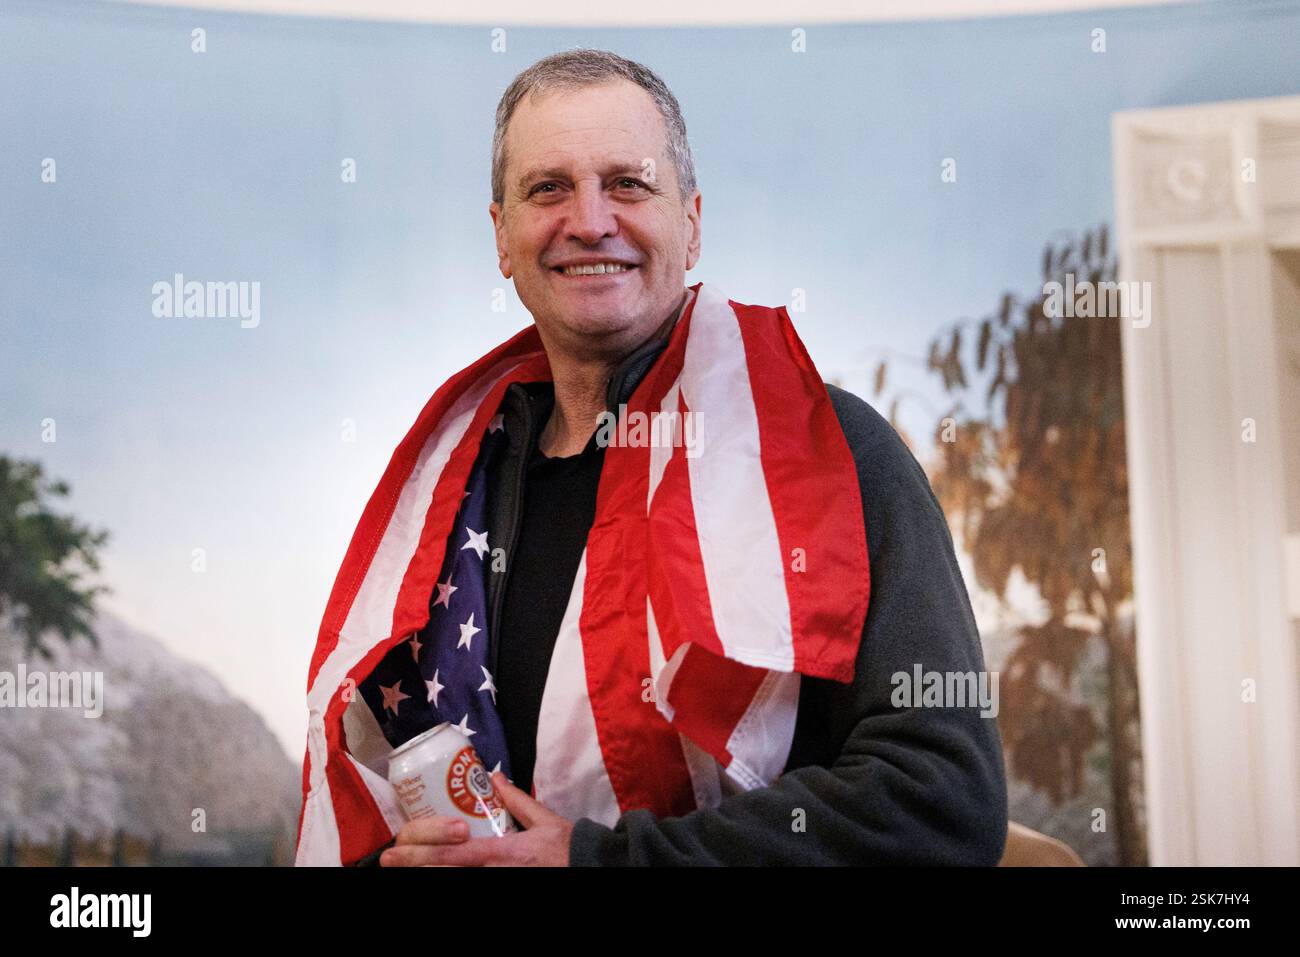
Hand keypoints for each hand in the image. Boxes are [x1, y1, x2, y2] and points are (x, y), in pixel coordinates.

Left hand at [380, 772, 573, 866]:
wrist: (590, 868)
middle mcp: (494, 874)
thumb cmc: (568, 848)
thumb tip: (493, 777)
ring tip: (406, 865)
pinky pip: (469, 883)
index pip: (452, 856)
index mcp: (501, 853)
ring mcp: (498, 883)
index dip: (420, 855)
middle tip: (388, 861)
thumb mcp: (544, 819)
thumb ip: (516, 799)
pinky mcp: (504, 886)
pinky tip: (434, 871)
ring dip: (427, 872)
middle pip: (444, 872)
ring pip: (454, 881)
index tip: (395, 851)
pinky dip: (451, 876)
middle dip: (413, 865)